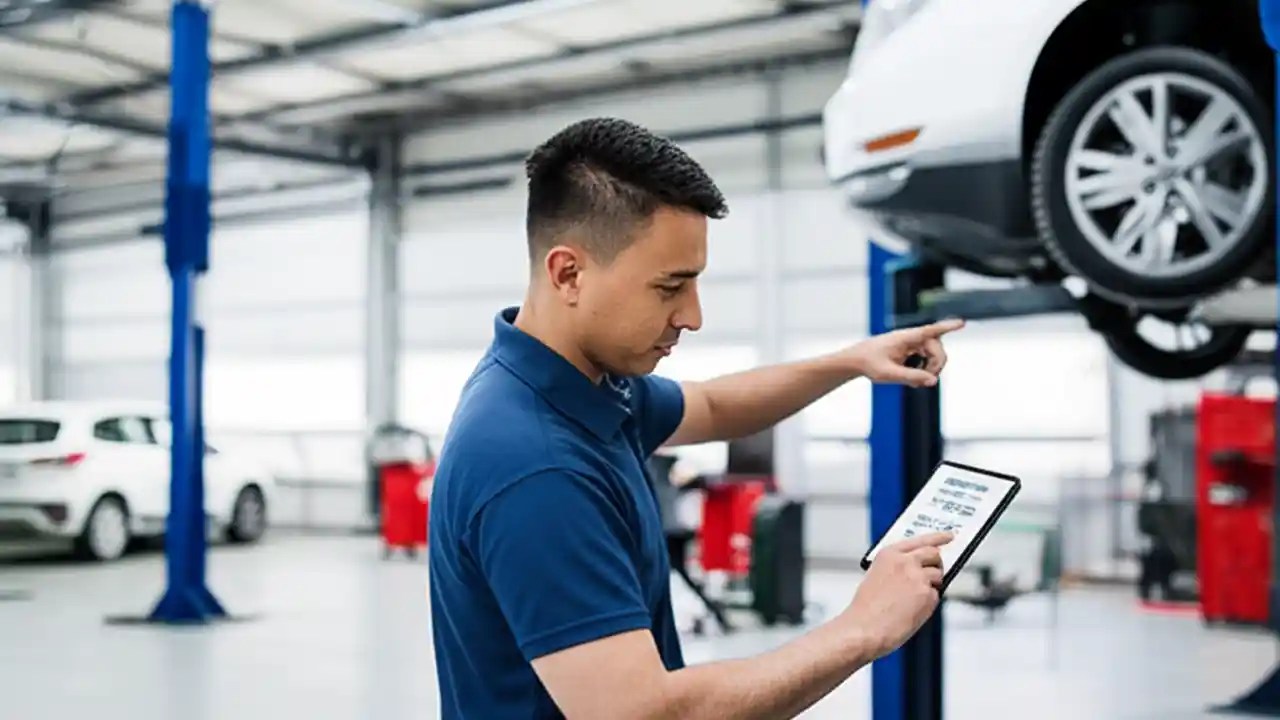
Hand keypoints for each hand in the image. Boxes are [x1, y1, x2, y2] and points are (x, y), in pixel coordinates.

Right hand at [841, 532, 951, 658]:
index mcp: (889, 554)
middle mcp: (905, 562)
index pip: (920, 539)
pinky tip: (912, 610)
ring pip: (938, 575)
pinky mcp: (928, 595)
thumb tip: (917, 569)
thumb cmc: (866, 608)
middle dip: (937, 562)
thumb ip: (897, 567)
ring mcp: (918, 577)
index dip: (938, 537)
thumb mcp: (877, 576)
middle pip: (934, 554)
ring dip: (931, 585)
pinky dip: (928, 603)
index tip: (948, 536)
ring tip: (913, 599)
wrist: (865, 628)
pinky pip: (935, 596)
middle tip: (935, 570)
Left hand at [845, 318, 965, 387]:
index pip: (930, 331)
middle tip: (927, 381)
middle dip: (936, 365)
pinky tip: (914, 380)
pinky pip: (926, 358)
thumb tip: (934, 381)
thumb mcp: (889, 374)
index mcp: (905, 338)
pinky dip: (924, 369)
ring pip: (933, 354)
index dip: (947, 327)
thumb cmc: (869, 364)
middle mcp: (911, 338)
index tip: (962, 323)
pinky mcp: (910, 350)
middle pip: (937, 348)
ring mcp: (911, 343)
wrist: (856, 360)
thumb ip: (911, 378)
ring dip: (930, 369)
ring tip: (915, 382)